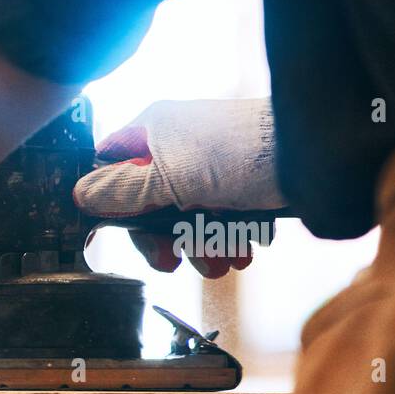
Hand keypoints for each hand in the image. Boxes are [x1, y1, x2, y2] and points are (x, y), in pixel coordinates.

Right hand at [73, 98, 284, 277]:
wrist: (315, 158)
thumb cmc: (241, 155)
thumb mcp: (169, 178)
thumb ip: (122, 190)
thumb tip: (79, 196)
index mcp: (150, 133)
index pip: (108, 169)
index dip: (110, 205)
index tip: (123, 232)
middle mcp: (174, 148)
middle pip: (146, 204)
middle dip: (164, 237)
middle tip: (175, 259)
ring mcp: (205, 167)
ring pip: (182, 217)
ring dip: (198, 245)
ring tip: (222, 259)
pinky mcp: (234, 184)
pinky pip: (215, 219)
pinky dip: (224, 238)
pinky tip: (239, 251)